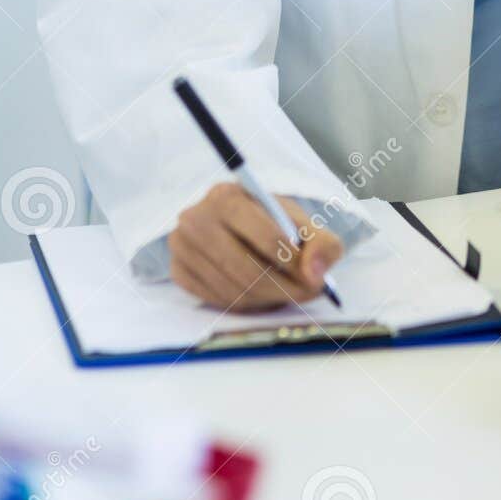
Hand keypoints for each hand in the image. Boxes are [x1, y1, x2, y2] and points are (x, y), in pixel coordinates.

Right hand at [168, 185, 341, 312]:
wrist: (242, 227)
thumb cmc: (275, 225)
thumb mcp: (305, 226)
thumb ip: (323, 245)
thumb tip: (315, 274)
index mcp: (227, 196)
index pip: (266, 236)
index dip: (294, 263)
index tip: (313, 277)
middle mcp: (196, 217)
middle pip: (246, 270)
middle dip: (283, 288)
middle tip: (306, 294)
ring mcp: (182, 246)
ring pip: (232, 289)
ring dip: (266, 299)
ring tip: (287, 293)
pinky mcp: (177, 270)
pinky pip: (215, 300)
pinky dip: (243, 304)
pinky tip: (259, 294)